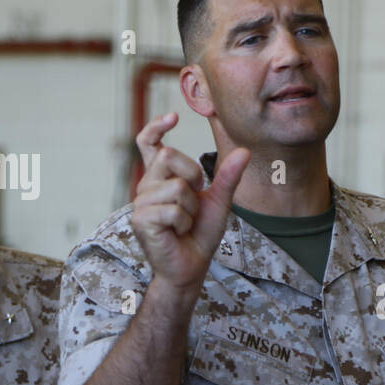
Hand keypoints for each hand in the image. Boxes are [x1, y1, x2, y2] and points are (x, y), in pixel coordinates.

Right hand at [131, 111, 249, 295]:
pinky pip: (172, 209)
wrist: (192, 266)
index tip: (174, 117)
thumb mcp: (219, 201)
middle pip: (169, 156)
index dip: (156, 127)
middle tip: (194, 202)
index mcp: (160, 178)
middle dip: (193, 178)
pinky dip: (184, 223)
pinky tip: (178, 232)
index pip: (148, 143)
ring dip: (191, 209)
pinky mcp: (141, 220)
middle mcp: (146, 186)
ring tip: (185, 223)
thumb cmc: (200, 234)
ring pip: (176, 187)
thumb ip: (228, 176)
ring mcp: (140, 202)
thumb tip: (244, 151)